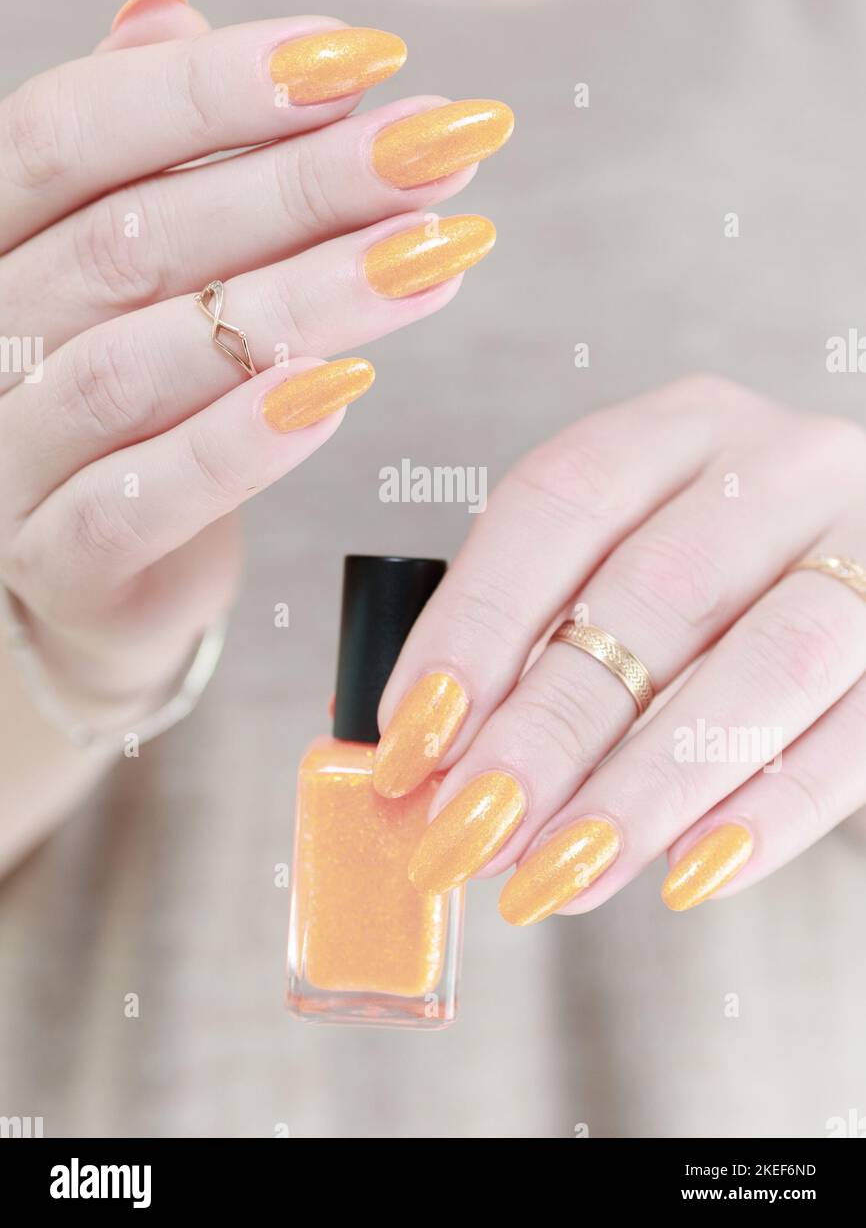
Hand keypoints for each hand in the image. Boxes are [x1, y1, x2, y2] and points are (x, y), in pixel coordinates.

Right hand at [0, 0, 511, 723]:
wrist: (92, 573)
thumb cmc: (128, 395)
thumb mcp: (122, 261)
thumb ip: (138, 148)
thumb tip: (170, 8)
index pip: (64, 133)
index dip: (207, 88)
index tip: (359, 57)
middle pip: (126, 239)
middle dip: (298, 185)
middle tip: (434, 149)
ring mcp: (4, 459)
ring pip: (139, 364)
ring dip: (299, 302)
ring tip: (427, 254)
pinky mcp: (59, 565)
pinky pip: (139, 501)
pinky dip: (241, 445)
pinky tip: (344, 385)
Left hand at [373, 375, 865, 920]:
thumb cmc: (729, 573)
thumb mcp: (638, 553)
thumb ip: (549, 632)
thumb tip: (431, 758)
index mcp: (683, 427)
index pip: (562, 499)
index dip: (477, 618)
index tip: (411, 734)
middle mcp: (782, 465)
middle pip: (658, 589)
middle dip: (552, 724)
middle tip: (473, 827)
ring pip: (769, 662)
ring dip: (651, 783)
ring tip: (562, 872)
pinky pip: (859, 734)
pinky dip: (772, 813)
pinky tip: (689, 873)